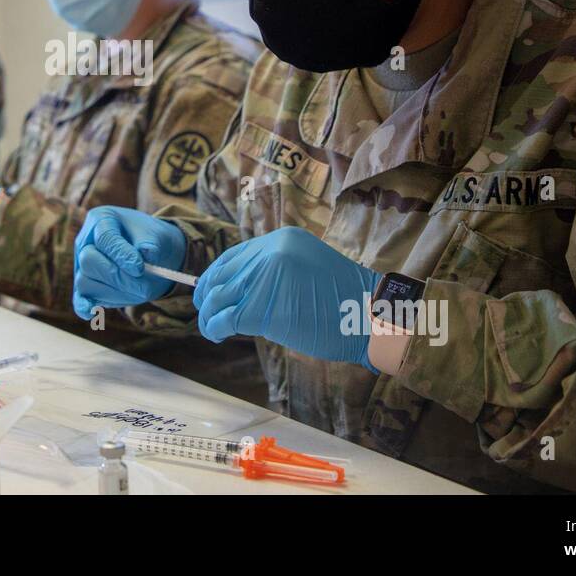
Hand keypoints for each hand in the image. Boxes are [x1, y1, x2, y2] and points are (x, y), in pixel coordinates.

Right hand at [72, 207, 186, 320]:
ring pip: (84, 282)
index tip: (139, 268)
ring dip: (112, 290)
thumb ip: (152, 243)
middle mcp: (86, 241)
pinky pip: (79, 298)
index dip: (121, 255)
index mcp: (101, 219)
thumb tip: (147, 253)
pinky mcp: (85, 284)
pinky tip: (92, 312)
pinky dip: (84, 306)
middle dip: (116, 274)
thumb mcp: (156, 234)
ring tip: (136, 288)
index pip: (105, 238)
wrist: (148, 253)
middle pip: (88, 261)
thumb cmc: (150, 239)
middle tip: (140, 280)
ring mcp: (81, 264)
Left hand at [193, 227, 379, 369]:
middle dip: (208, 296)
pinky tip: (218, 336)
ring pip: (219, 297)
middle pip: (222, 275)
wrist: (368, 318)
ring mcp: (265, 278)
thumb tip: (236, 287)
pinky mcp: (262, 308)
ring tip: (212, 329)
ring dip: (209, 316)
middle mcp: (270, 253)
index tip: (207, 290)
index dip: (215, 275)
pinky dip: (216, 329)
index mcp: (281, 240)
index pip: (233, 256)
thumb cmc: (341, 301)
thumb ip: (273, 271)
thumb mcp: (305, 269)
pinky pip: (226, 319)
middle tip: (206, 312)